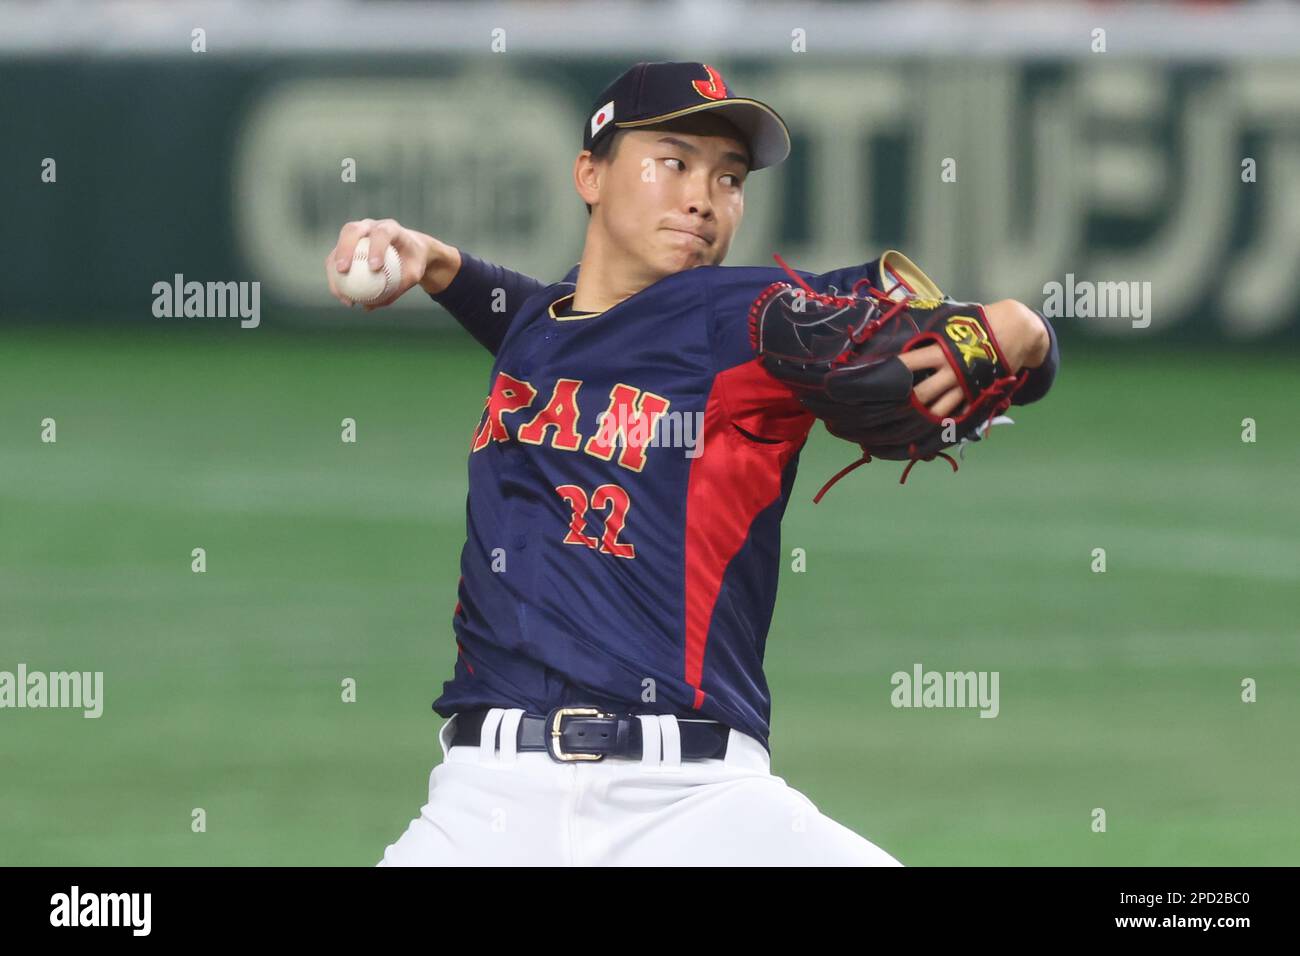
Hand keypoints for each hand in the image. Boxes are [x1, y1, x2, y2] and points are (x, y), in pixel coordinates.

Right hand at [325, 219, 460, 311]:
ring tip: (338, 292)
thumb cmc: (413, 262)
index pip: (382, 233)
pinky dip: (336, 275)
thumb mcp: (414, 275)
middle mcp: (370, 225)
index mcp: (390, 228)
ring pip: (339, 244)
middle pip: (352, 230)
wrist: (410, 251)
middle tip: (343, 271)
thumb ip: (397, 287)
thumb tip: (372, 305)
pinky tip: (341, 296)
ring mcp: (357, 232)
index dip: (376, 247)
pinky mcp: (349, 243)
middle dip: (345, 249)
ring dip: (334, 266)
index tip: (374, 268)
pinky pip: (337, 257)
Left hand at [899, 299, 1048, 417]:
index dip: (891, 372)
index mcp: (941, 351)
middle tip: (888, 407)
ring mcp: (965, 386)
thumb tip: (905, 344)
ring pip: (939, 410)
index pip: (909, 363)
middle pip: (921, 394)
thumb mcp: (951, 326)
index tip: (875, 379)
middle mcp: (951, 371)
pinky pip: (958, 414)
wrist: (1016, 331)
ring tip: (907, 421)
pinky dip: (945, 420)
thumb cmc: (979, 325)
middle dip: (904, 402)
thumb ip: (930, 337)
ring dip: (923, 416)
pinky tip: (932, 425)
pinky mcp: (977, 395)